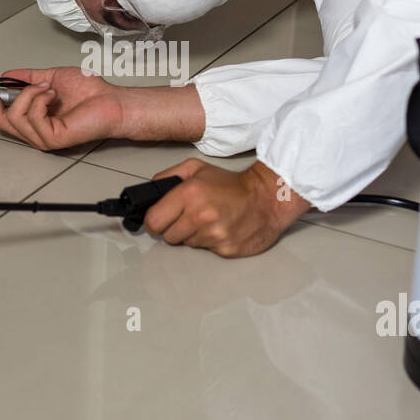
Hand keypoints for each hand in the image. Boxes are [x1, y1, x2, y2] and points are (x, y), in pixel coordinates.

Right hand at [0, 68, 121, 150]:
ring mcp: (42, 137)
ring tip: (48, 88)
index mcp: (33, 118)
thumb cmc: (90, 93)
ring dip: (28, 94)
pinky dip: (39, 99)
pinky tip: (53, 95)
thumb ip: (27, 78)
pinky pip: (31, 117)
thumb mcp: (50, 77)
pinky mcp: (51, 139)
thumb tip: (7, 76)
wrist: (111, 101)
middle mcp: (34, 130)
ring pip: (13, 116)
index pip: (0, 114)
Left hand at [142, 159, 310, 257]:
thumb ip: (169, 177)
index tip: (158, 220)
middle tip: (188, 218)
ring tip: (210, 221)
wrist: (268, 198)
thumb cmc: (232, 184)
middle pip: (167, 237)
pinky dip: (210, 242)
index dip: (154, 221)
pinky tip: (221, 229)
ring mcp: (214, 235)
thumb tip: (151, 192)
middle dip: (174, 228)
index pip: (154, 221)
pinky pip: (205, 251)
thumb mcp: (197, 168)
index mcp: (190, 194)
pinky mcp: (225, 250)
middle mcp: (200, 216)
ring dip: (193, 235)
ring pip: (187, 244)